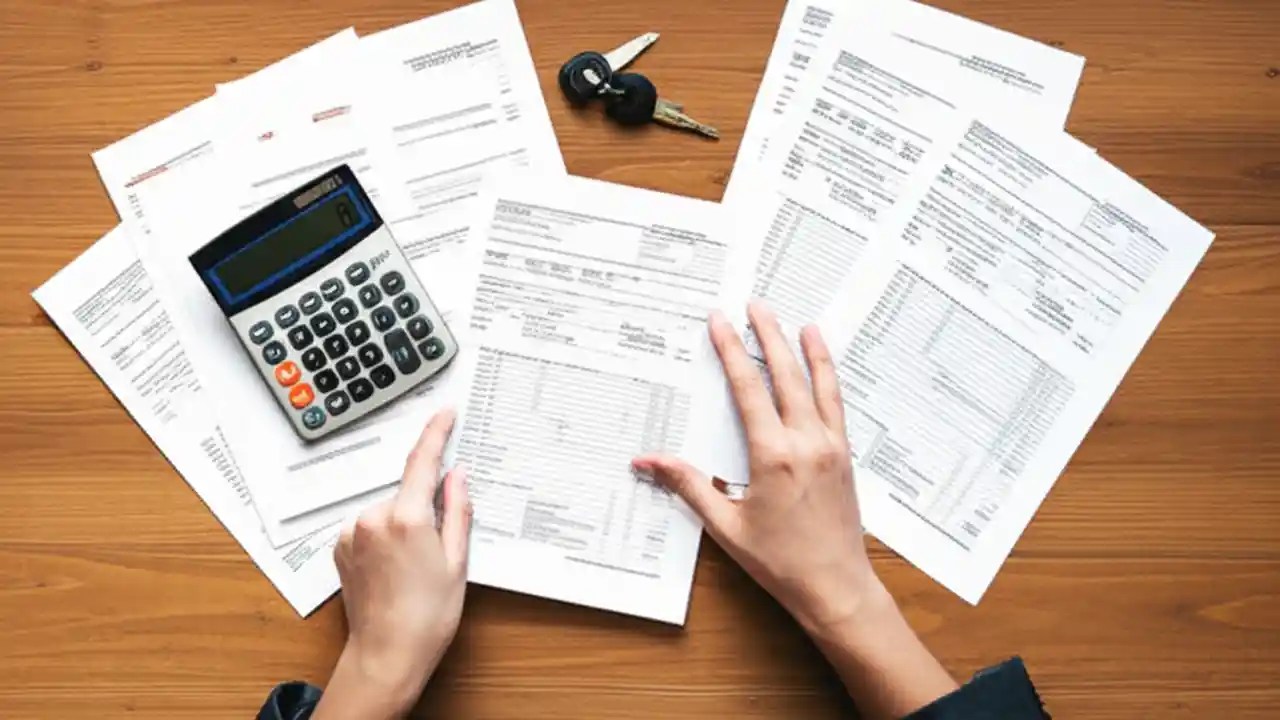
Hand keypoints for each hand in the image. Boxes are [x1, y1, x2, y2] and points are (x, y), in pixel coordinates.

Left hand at [314, 410, 470, 719]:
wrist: (387, 653)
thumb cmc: (427, 616)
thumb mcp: (458, 561)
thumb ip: (458, 510)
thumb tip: (458, 475)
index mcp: (408, 518)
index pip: (424, 460)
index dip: (436, 432)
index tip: (445, 413)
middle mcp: (373, 518)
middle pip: (408, 492)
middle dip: (425, 507)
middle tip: (438, 547)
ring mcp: (352, 532)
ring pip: (389, 510)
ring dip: (403, 525)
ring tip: (413, 567)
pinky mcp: (340, 546)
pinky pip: (370, 526)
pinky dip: (384, 537)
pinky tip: (394, 568)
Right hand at [633, 303, 882, 633]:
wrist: (836, 587)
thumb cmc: (780, 561)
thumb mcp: (725, 526)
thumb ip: (688, 485)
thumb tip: (647, 460)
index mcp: (773, 455)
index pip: (748, 388)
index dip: (731, 350)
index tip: (720, 321)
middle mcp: (806, 442)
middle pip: (785, 374)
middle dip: (768, 335)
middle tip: (755, 304)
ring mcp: (831, 446)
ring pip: (819, 385)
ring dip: (807, 350)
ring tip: (799, 322)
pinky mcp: (845, 456)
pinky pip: (837, 406)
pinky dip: (830, 379)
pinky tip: (825, 366)